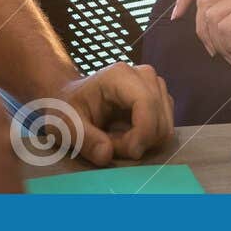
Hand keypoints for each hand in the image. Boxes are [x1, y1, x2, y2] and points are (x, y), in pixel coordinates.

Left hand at [58, 62, 174, 165]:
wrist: (69, 96)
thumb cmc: (66, 108)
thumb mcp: (65, 125)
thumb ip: (84, 140)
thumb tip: (106, 155)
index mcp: (120, 76)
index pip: (146, 103)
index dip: (143, 132)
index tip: (129, 154)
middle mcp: (144, 75)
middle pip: (160, 117)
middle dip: (139, 141)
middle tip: (112, 147)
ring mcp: (155, 85)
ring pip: (165, 125)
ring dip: (144, 142)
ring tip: (117, 142)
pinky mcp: (160, 98)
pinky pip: (164, 126)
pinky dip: (148, 139)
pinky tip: (128, 138)